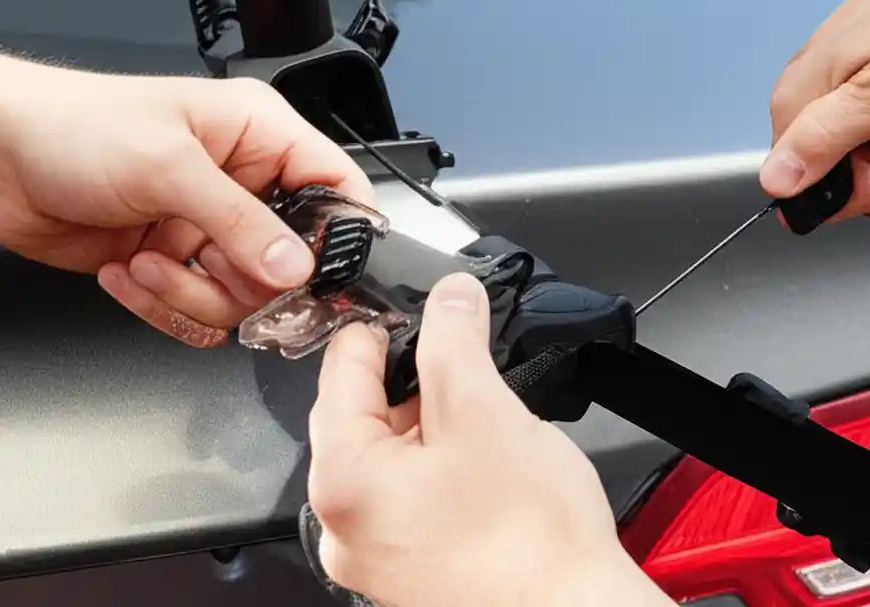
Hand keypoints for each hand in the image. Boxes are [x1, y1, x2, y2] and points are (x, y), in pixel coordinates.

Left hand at [0, 69, 372, 346]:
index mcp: (258, 135)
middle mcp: (240, 183)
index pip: (336, 186)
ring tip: (149, 261)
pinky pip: (196, 311)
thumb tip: (295, 267)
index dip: (340, 233)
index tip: (317, 272)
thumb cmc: (71, 126)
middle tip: (207, 265)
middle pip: (292, 262)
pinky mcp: (172, 262)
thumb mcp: (167, 167)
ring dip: (192, 294)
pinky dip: (162, 305)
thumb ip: (240, 222)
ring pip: (243, 296)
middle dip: (246, 279)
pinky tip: (127, 270)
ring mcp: (205, 227)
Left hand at [306, 273, 674, 606]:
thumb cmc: (530, 542)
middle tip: (465, 364)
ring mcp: (379, 556)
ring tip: (489, 427)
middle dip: (414, 381)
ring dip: (434, 428)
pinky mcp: (414, 573)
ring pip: (394, 460)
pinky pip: (414, 500)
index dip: (380, 327)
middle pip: (363, 416)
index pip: (340, 370)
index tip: (411, 309)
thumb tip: (448, 296)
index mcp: (343, 481)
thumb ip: (454, 337)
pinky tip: (490, 472)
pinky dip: (444, 472)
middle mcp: (347, 527)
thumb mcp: (484, 408)